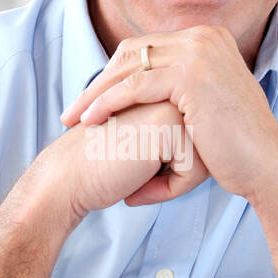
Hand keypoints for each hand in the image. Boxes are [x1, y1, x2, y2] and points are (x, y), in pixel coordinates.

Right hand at [43, 99, 208, 219]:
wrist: (66, 179)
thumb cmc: (102, 166)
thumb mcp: (145, 141)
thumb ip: (173, 133)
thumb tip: (212, 149)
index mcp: (162, 88)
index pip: (197, 135)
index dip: (173, 165)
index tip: (140, 168)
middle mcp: (168, 88)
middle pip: (204, 144)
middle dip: (178, 172)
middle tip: (136, 176)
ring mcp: (169, 101)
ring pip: (204, 156)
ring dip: (175, 181)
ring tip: (137, 180)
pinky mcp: (168, 124)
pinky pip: (195, 170)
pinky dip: (170, 189)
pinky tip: (137, 188)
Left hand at [61, 24, 277, 205]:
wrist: (263, 164)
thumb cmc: (235, 147)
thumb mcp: (204, 106)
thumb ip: (178, 92)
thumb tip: (146, 96)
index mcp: (207, 38)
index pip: (145, 49)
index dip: (113, 75)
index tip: (91, 102)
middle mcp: (203, 36)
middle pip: (132, 53)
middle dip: (98, 83)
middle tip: (72, 111)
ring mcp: (198, 50)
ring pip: (128, 68)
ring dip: (96, 94)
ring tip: (74, 119)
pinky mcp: (190, 73)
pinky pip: (135, 86)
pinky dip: (108, 103)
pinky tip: (91, 120)